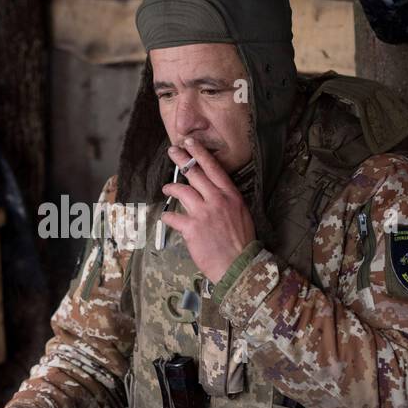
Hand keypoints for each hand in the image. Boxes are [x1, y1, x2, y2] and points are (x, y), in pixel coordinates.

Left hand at [160, 139, 255, 282]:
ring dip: (172, 187)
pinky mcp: (191, 228)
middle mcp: (217, 200)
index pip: (213, 168)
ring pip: (182, 191)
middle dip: (181, 159)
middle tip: (172, 151)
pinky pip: (173, 216)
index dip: (200, 153)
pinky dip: (167, 216)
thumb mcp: (241, 214)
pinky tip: (166, 217)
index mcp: (231, 195)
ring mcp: (203, 213)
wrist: (239, 265)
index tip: (190, 142)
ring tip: (167, 187)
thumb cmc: (241, 242)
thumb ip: (227, 200)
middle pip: (195, 173)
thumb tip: (214, 192)